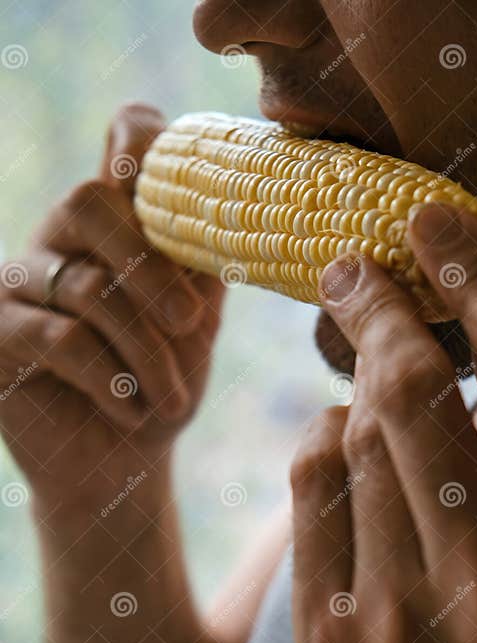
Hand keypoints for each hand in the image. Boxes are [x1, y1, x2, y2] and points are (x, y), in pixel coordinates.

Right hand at [0, 103, 224, 505]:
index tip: (174, 178)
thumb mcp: (196, 325)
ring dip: (145, 352)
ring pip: (87, 287)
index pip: (123, 137)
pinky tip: (133, 412)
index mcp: (119, 224)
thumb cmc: (163, 385)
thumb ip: (203, 266)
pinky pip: (60, 340)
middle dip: (152, 268)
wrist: (123, 461)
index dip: (143, 136)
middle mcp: (63, 239)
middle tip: (192, 323)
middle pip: (91, 201)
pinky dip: (110, 381)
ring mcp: (23, 281)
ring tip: (172, 400)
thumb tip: (242, 213)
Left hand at [291, 203, 476, 642]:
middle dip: (375, 307)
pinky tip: (338, 444)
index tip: (433, 223)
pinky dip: (320, 447)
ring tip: (362, 369)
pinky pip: (309, 494)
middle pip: (415, 386)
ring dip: (354, 383)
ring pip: (353, 433)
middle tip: (348, 268)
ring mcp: (407, 618)